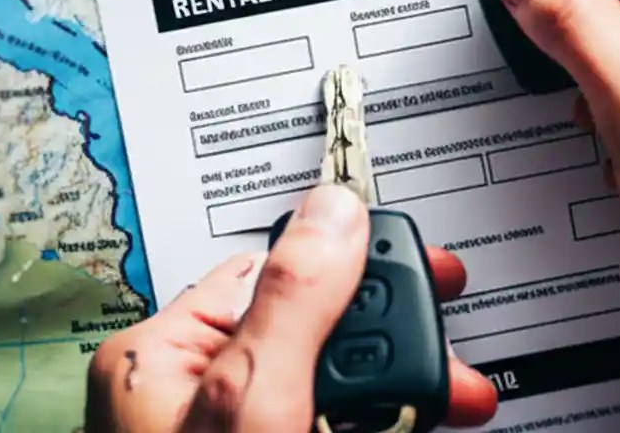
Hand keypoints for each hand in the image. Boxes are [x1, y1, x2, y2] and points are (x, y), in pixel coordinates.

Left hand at [84, 184, 497, 431]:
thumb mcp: (254, 401)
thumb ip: (297, 301)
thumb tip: (335, 208)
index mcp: (164, 359)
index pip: (275, 271)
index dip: (356, 264)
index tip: (418, 263)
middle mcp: (194, 396)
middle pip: (317, 328)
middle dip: (393, 341)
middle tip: (448, 359)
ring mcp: (239, 431)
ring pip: (336, 383)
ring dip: (404, 387)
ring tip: (456, 398)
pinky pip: (338, 419)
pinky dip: (388, 420)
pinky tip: (421, 421)